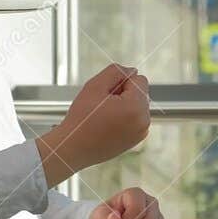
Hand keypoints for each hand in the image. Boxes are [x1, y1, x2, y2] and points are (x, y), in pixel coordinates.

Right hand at [36, 63, 149, 183]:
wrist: (73, 147)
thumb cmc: (81, 118)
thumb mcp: (95, 86)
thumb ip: (116, 71)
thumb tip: (132, 70)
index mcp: (136, 107)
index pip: (139, 79)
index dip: (121, 82)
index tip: (106, 94)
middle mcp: (144, 121)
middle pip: (140, 92)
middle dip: (124, 94)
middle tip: (102, 106)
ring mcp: (141, 132)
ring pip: (137, 105)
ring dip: (124, 105)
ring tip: (104, 116)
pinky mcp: (136, 139)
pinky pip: (135, 118)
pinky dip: (124, 117)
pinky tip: (108, 124)